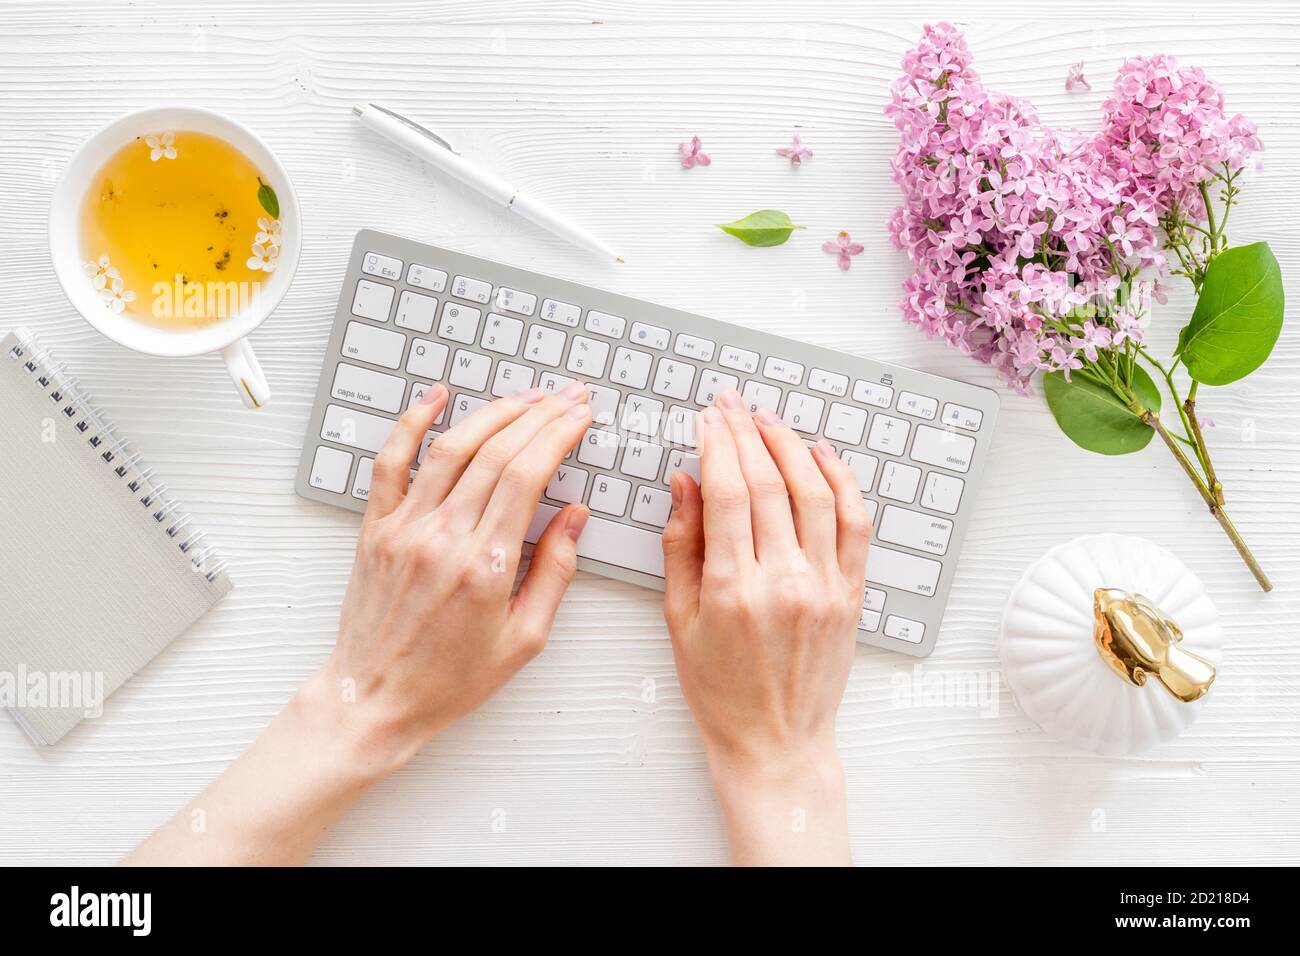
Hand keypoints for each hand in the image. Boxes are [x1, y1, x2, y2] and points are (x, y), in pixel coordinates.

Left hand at [320, 380, 592, 769]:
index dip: (558, 434)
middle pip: (497, 452)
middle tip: (566, 397)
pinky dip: (412, 422)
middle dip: (539, 415)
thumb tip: (575, 518)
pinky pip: (391, 463)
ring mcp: (404, 529)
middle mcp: (443, 538)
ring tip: (524, 396)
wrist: (373, 699)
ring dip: (492, 412)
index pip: (528, 475)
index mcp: (485, 566)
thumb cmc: (448, 679)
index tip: (579, 415)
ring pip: (451, 448)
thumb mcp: (524, 639)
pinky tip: (436, 397)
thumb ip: (555, 573)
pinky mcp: (375, 529)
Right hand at [661, 390, 869, 864]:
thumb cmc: (719, 690)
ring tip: (769, 421)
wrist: (776, 743)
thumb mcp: (678, 621)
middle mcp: (782, 582)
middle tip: (732, 403)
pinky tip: (821, 456)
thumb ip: (681, 546)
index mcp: (731, 590)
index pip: (726, 493)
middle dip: (746, 433)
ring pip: (814, 493)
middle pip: (767, 484)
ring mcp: (823, 586)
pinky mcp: (851, 594)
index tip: (708, 417)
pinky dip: (841, 481)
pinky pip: (854, 523)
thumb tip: (685, 482)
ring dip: (791, 447)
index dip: (717, 445)